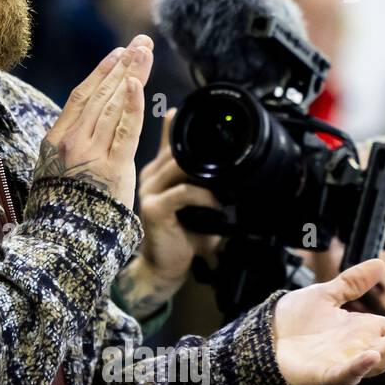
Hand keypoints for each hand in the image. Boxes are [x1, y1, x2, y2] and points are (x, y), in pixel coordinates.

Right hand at [33, 35, 153, 208]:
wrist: (62, 241)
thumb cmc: (60, 210)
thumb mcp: (55, 172)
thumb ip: (70, 148)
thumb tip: (82, 128)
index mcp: (55, 140)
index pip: (81, 96)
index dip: (101, 72)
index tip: (118, 54)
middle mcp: (71, 142)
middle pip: (100, 94)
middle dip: (122, 65)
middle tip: (140, 43)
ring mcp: (91, 153)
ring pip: (113, 105)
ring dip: (131, 75)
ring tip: (145, 53)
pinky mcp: (112, 168)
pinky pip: (125, 130)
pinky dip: (131, 104)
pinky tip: (138, 83)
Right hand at [115, 108, 222, 314]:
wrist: (166, 267)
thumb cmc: (185, 235)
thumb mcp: (200, 202)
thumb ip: (209, 181)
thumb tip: (235, 164)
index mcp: (159, 169)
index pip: (171, 135)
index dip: (188, 125)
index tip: (214, 117)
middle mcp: (150, 175)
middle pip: (178, 148)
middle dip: (206, 151)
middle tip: (234, 157)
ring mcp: (149, 190)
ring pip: (180, 166)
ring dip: (208, 174)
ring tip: (228, 185)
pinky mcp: (153, 208)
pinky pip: (183, 193)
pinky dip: (205, 196)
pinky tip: (218, 205)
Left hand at [273, 258, 384, 384]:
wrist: (263, 339)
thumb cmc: (295, 322)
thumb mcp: (325, 295)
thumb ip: (351, 283)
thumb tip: (380, 263)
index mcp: (366, 331)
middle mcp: (361, 350)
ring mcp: (345, 365)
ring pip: (378, 362)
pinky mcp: (324, 377)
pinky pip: (345, 375)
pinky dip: (358, 367)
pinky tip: (370, 356)